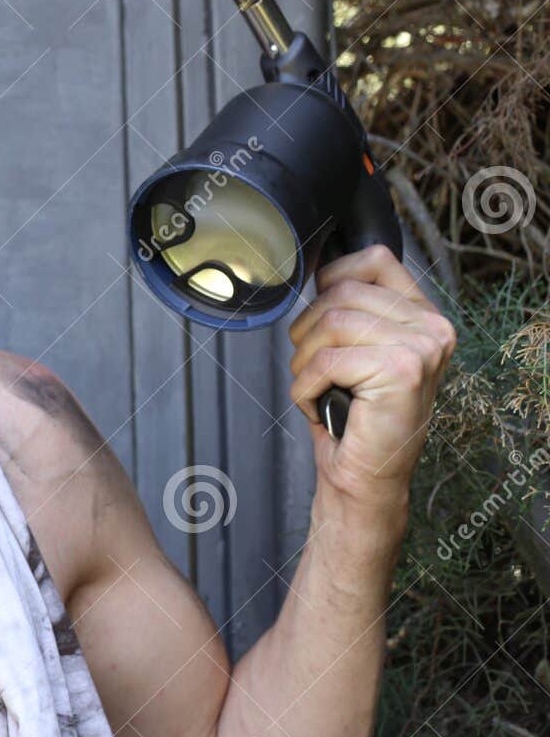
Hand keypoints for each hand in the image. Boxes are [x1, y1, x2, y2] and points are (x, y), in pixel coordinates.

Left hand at [287, 244, 455, 508]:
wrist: (365, 477)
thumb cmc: (353, 416)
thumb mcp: (355, 350)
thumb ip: (350, 308)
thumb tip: (317, 268)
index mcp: (423, 315)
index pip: (375, 258)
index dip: (332, 278)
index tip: (319, 317)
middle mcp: (432, 327)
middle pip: (340, 292)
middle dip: (307, 332)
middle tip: (314, 369)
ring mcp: (423, 347)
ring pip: (330, 323)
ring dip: (304, 362)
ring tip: (318, 389)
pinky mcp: (402, 371)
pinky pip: (325, 361)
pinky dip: (306, 387)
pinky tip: (322, 406)